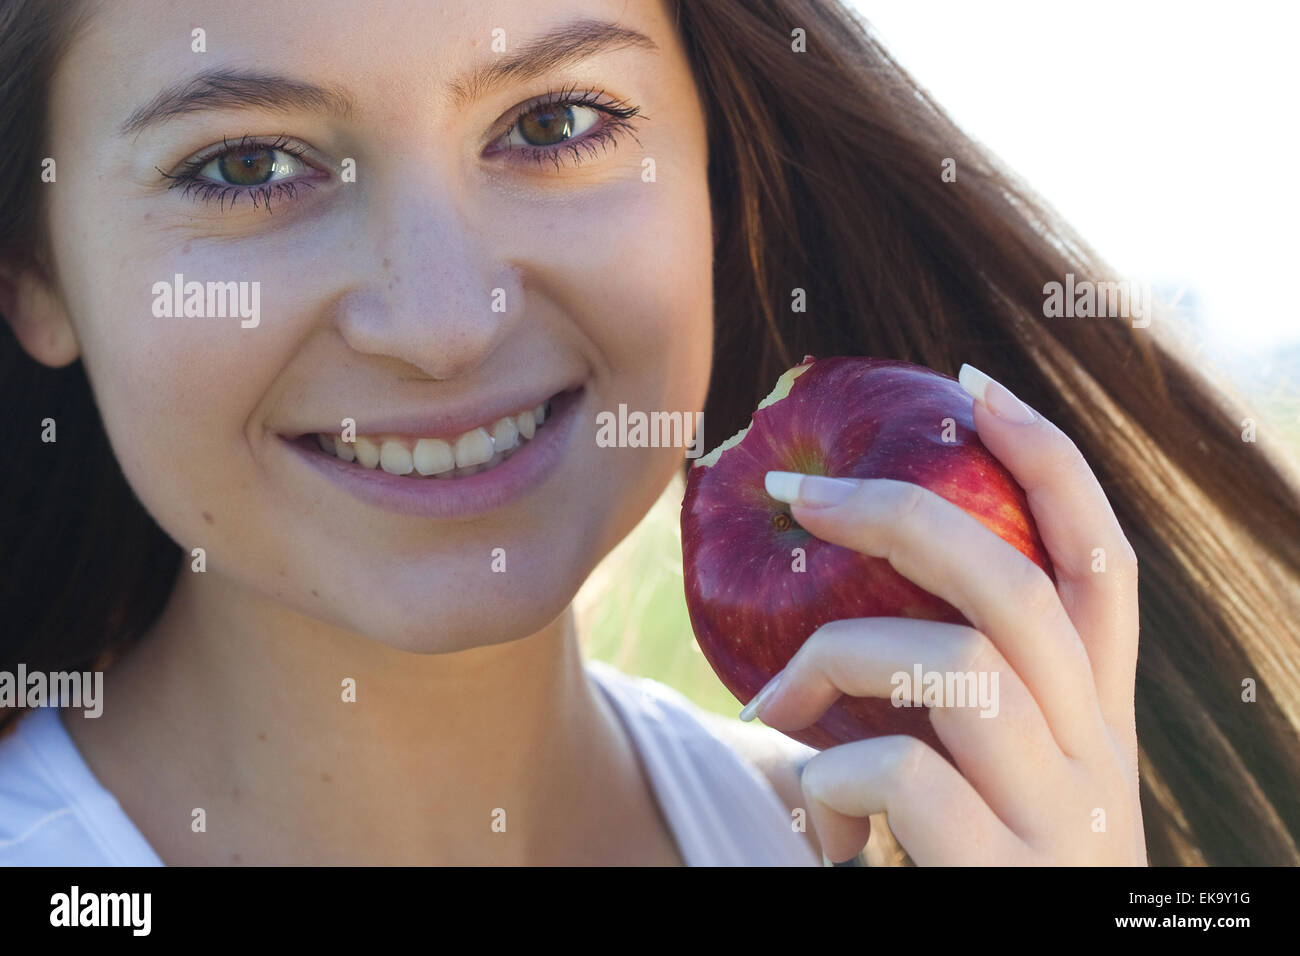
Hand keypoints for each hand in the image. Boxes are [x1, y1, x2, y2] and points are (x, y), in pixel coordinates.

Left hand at [749, 364, 1145, 864]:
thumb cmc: (977, 874)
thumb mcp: (994, 781)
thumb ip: (950, 705)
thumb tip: (817, 633)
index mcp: (1094, 717)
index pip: (1100, 561)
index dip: (1047, 463)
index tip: (971, 388)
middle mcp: (1096, 757)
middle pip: (1019, 585)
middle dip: (903, 514)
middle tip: (802, 490)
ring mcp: (1059, 821)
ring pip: (954, 665)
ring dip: (835, 663)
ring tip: (773, 706)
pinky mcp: (1004, 877)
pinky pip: (902, 773)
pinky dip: (830, 775)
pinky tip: (813, 810)